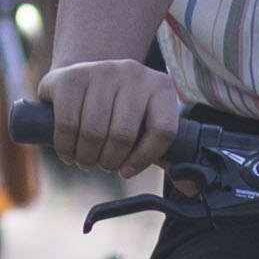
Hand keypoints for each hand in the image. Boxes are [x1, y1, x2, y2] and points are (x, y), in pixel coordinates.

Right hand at [39, 57, 186, 173]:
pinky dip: (66, 147)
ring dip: (86, 157)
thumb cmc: (120, 110)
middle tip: (102, 163)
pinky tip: (69, 153)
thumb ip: (167, 156)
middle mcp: (134, 73)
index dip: (144, 159)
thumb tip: (192, 188)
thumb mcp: (146, 126)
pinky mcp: (71, 77)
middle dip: (109, 161)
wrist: (84, 78)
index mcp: (161, 87)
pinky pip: (67, 124)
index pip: (163, 131)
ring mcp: (101, 71)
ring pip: (94, 132)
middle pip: (124, 135)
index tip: (127, 171)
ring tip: (85, 159)